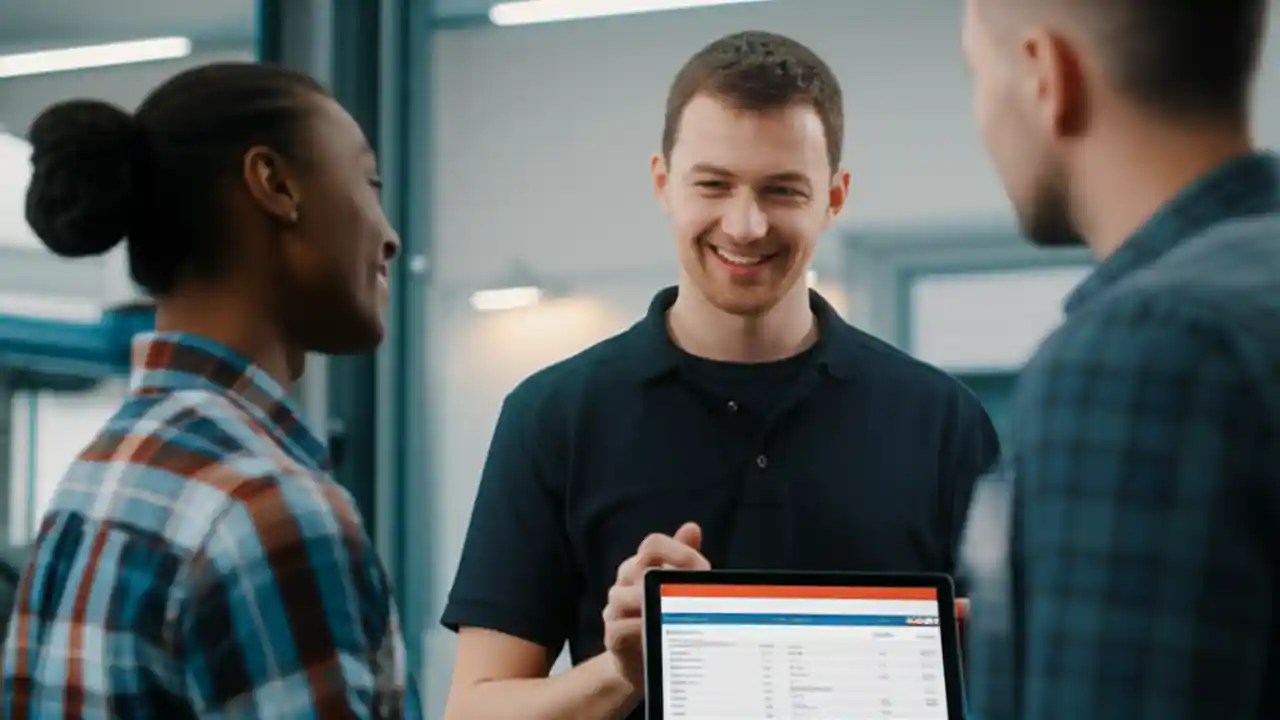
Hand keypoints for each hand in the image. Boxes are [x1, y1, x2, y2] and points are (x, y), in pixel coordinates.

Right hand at [602, 522, 708, 689]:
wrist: (646, 662)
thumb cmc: (665, 618)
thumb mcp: (680, 589)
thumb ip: (686, 559)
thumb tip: (692, 527)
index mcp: (641, 565)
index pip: (652, 544)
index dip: (676, 550)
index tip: (701, 567)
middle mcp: (624, 582)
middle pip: (637, 567)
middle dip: (667, 580)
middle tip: (693, 593)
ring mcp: (614, 609)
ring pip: (623, 596)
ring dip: (651, 603)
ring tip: (675, 612)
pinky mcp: (612, 637)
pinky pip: (619, 627)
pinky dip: (640, 628)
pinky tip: (659, 631)